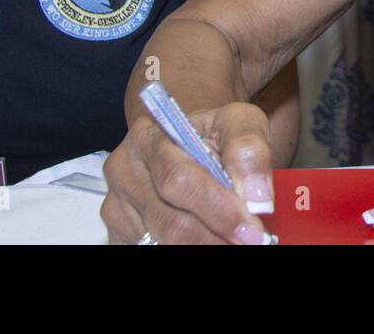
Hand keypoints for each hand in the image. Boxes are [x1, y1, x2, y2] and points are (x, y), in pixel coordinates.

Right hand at [101, 102, 275, 244]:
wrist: (191, 142)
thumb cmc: (213, 134)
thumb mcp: (239, 122)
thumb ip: (249, 149)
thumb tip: (255, 196)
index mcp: (147, 137)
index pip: (179, 180)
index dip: (219, 209)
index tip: (252, 229)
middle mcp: (124, 171)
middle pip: (171, 221)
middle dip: (216, 236)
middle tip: (251, 241)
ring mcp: (117, 206)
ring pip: (164, 242)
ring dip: (206, 245)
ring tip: (233, 239)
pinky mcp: (119, 233)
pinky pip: (152, 250)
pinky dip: (186, 250)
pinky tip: (210, 239)